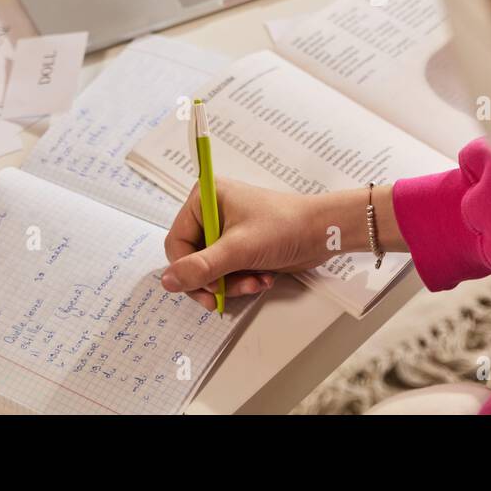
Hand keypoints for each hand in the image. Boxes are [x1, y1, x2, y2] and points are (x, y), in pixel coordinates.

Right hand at [162, 177, 332, 309]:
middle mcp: (212, 211)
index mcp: (205, 198)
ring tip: (255, 281)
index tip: (209, 286)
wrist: (323, 232)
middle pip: (191, 260)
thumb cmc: (286, 227)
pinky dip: (241, 281)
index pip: (177, 243)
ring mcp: (226, 230)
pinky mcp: (239, 246)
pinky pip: (226, 273)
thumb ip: (202, 267)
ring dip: (231, 284)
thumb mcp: (239, 249)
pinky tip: (262, 278)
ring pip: (210, 271)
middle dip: (214, 280)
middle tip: (230, 291)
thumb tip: (167, 281)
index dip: (189, 270)